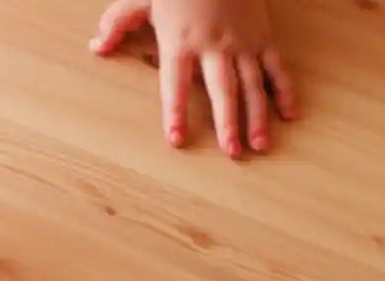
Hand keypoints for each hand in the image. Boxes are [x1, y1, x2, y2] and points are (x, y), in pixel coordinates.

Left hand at [90, 0, 297, 157]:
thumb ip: (116, 23)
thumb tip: (96, 47)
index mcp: (181, 42)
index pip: (176, 84)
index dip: (177, 111)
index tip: (177, 138)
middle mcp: (214, 47)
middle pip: (223, 90)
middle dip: (227, 123)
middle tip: (232, 153)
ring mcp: (242, 43)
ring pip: (253, 84)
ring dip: (257, 116)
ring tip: (258, 145)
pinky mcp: (263, 37)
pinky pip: (276, 67)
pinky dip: (285, 90)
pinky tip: (288, 115)